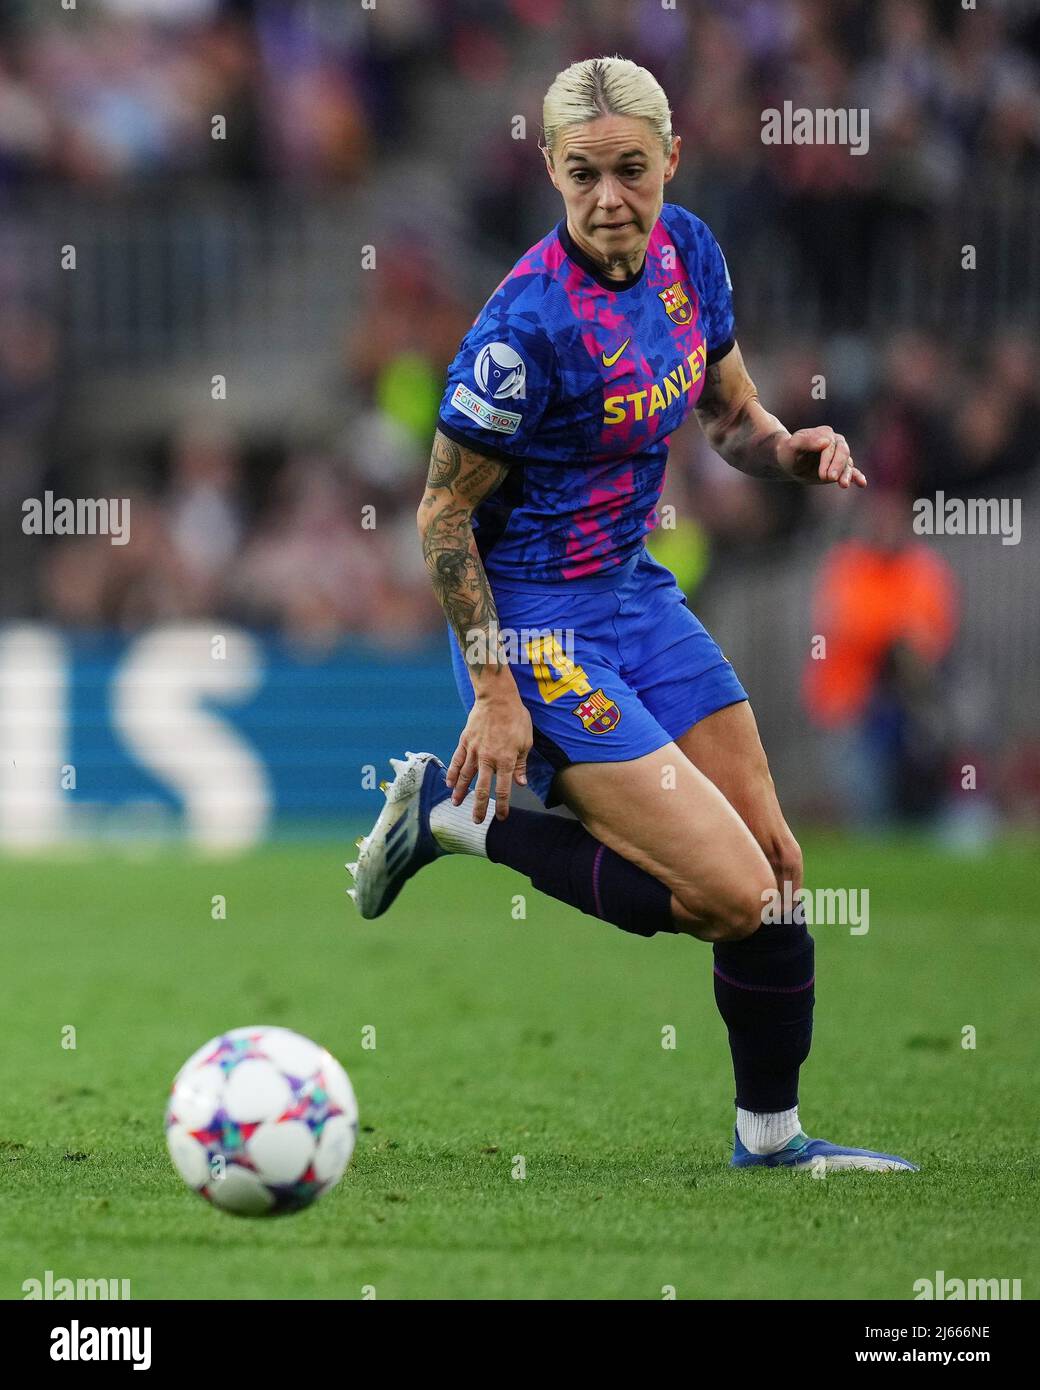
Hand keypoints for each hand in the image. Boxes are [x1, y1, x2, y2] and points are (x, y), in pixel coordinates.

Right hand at [445, 693, 532, 822]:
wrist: (497, 698)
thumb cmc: (515, 718)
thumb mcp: (525, 742)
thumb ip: (521, 764)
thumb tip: (521, 783)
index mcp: (505, 760)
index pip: (504, 789)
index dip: (503, 805)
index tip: (501, 817)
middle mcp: (488, 759)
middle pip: (481, 788)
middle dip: (479, 807)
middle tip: (476, 820)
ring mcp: (474, 750)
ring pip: (465, 776)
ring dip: (460, 792)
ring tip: (456, 804)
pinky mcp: (465, 741)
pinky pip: (457, 760)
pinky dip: (452, 773)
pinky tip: (448, 783)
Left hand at [777, 427, 866, 488]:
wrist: (789, 462)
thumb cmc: (789, 452)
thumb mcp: (792, 446)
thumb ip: (806, 441)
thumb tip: (826, 441)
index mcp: (824, 433)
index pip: (831, 445)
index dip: (829, 460)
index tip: (822, 474)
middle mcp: (835, 442)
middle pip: (843, 452)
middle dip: (838, 466)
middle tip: (831, 479)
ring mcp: (839, 455)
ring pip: (847, 463)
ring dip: (847, 474)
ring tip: (843, 485)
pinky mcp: (840, 468)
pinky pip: (851, 470)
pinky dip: (856, 476)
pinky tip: (862, 483)